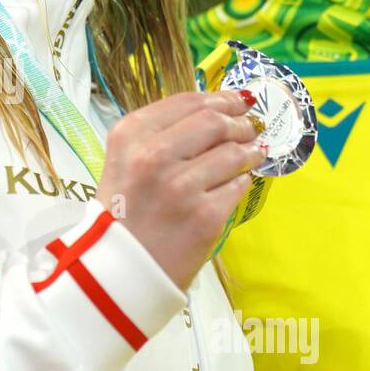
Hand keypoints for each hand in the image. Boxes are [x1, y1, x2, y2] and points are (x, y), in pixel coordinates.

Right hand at [96, 89, 262, 291]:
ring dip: (249, 150)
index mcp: (129, 136)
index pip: (187, 102)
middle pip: (214, 121)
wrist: (117, 273)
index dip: (219, 98)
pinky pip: (238, 186)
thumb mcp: (124, 162)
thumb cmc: (122, 215)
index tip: (236, 101)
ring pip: (233, 153)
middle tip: (248, 127)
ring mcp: (181, 186)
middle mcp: (152, 155)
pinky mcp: (205, 216)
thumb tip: (216, 109)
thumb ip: (161, 135)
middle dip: (239, 122)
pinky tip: (235, 183)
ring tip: (252, 153)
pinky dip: (242, 181)